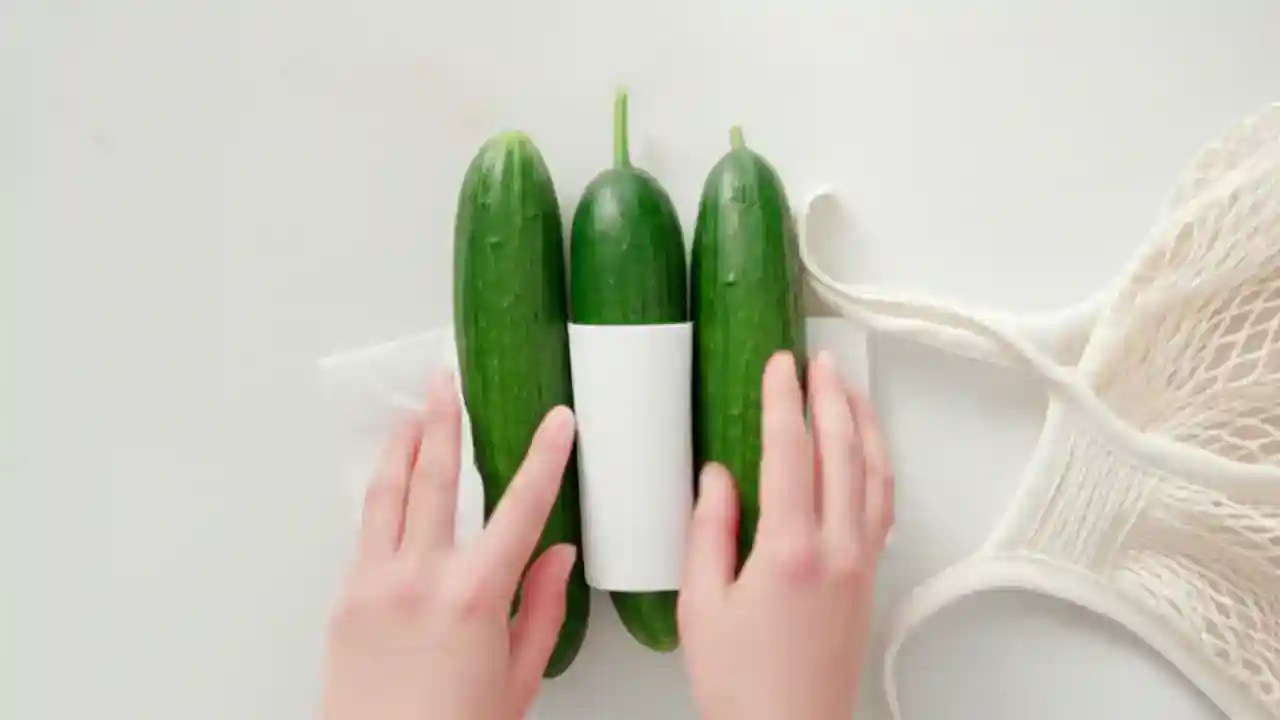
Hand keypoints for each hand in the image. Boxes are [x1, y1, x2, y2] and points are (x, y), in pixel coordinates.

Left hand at [321, 373, 577, 719]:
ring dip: (400, 447)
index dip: (545, 457)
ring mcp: (374, 584)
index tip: (558, 422)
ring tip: (409, 415)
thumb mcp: (520, 678)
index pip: (521, 506)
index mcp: (477, 596)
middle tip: (446, 383)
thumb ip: (542, 609)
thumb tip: (558, 554)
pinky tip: (389, 485)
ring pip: (386, 493)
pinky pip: (365, 533)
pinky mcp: (344, 599)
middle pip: (435, 478)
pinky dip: (380, 499)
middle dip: (443, 421)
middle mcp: (421, 579)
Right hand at [679, 351, 894, 719]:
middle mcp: (837, 549)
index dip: (785, 400)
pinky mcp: (868, 581)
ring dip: (864, 424)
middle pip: (843, 451)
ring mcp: (860, 563)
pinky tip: (869, 454)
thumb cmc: (741, 683)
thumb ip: (709, 531)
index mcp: (790, 549)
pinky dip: (878, 466)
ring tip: (852, 389)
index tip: (779, 365)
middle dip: (832, 396)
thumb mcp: (700, 604)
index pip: (792, 451)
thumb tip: (718, 477)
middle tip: (820, 360)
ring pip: (874, 474)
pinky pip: (882, 506)